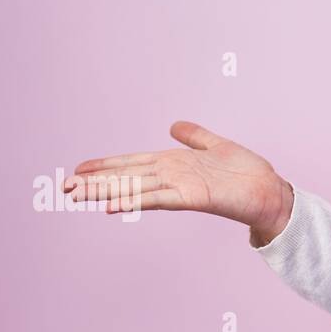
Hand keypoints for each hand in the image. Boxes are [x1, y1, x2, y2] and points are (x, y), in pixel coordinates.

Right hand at [64, 121, 293, 243]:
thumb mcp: (216, 145)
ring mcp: (178, 188)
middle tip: (60, 190)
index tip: (76, 171)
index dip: (104, 166)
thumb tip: (174, 125)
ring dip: (103, 193)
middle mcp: (170, 177)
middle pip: (124, 178)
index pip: (130, 164)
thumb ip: (194, 136)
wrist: (270, 191)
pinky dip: (134, 201)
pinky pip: (157, 199)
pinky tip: (111, 206)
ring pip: (132, 189)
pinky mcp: (191, 198)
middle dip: (93, 184)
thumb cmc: (247, 172)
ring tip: (75, 196)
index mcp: (172, 164)